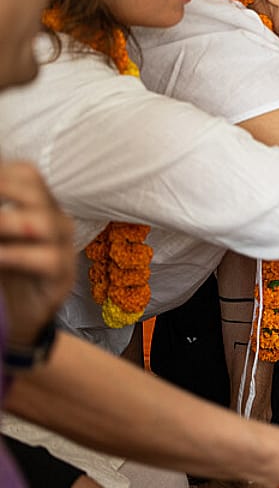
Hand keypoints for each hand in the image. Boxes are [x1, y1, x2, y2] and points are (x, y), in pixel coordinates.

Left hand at [0, 162, 75, 343]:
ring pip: (47, 223)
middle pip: (37, 191)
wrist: (17, 315)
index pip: (27, 174)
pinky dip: (17, 256)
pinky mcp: (63, 277)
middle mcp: (54, 222)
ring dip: (8, 222)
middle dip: (3, 191)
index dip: (4, 173)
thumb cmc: (4, 271)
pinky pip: (48, 259)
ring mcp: (63, 248)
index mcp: (37, 207)